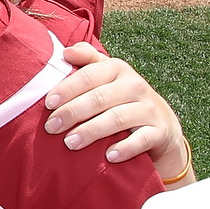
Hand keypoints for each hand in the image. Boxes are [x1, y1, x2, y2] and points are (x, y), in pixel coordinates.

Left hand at [42, 41, 193, 175]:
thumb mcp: (108, 76)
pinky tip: (109, 156)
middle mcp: (135, 85)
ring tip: (70, 143)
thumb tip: (65, 52)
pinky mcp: (159, 131)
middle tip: (51, 127)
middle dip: (72, 112)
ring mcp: (149, 108)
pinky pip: (142, 139)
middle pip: (99, 98)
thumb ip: (87, 60)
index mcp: (118, 69)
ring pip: (117, 118)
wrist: (162, 124)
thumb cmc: (123, 98)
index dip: (67, 89)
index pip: (88, 76)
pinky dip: (125, 148)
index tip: (48, 103)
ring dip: (91, 131)